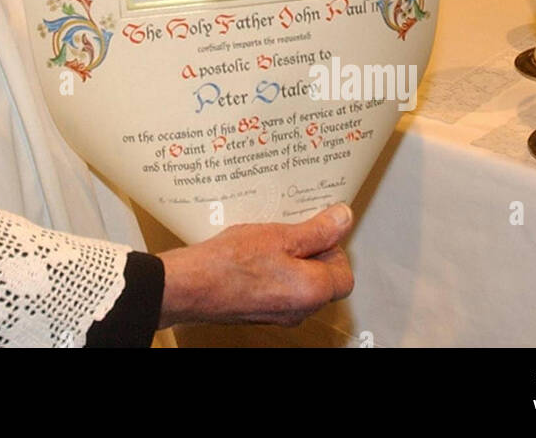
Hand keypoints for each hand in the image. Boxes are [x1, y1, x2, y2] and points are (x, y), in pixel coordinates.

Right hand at [157, 204, 353, 328]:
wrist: (192, 286)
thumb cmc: (231, 263)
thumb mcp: (279, 235)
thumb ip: (317, 230)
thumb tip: (342, 220)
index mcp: (313, 291)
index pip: (344, 274)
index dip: (334, 248)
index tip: (318, 229)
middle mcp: (300, 310)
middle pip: (323, 280)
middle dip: (312, 253)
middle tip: (292, 231)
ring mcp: (280, 314)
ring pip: (300, 284)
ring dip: (292, 261)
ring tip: (270, 239)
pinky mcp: (261, 312)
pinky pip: (280, 290)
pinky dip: (275, 272)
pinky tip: (255, 254)